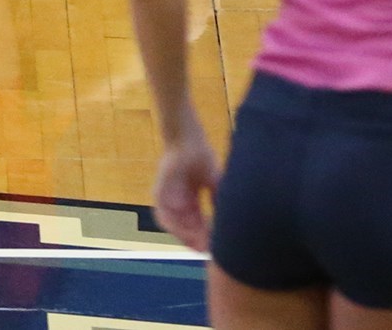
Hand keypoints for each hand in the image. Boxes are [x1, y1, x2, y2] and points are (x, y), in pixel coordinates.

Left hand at [150, 132, 219, 251]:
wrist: (187, 138)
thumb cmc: (201, 156)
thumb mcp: (215, 182)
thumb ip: (219, 199)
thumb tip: (232, 219)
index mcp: (190, 201)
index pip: (198, 225)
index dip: (207, 236)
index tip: (216, 247)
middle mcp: (178, 203)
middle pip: (186, 228)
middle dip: (196, 241)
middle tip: (208, 252)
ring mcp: (167, 199)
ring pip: (174, 225)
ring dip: (186, 236)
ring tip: (198, 245)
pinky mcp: (159, 193)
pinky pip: (163, 214)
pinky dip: (175, 224)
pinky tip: (186, 230)